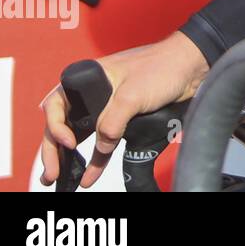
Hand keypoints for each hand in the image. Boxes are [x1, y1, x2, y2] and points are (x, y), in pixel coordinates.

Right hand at [39, 32, 209, 188]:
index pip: (56, 105)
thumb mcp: (131, 96)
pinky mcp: (122, 117)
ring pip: (80, 134)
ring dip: (69, 157)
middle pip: (63, 123)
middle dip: (53, 150)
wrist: (192, 66)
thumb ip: (112, 123)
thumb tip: (101, 148)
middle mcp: (93, 92)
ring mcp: (106, 106)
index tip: (70, 143)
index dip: (56, 126)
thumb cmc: (162, 68)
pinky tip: (89, 175)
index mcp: (88, 78)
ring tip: (58, 179)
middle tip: (51, 174)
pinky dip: (95, 158)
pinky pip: (102, 140)